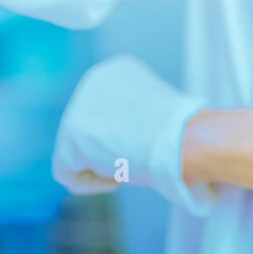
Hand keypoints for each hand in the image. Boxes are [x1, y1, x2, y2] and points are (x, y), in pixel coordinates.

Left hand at [51, 54, 215, 214]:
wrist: (182, 138)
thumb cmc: (183, 133)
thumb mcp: (155, 113)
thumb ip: (133, 118)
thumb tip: (128, 141)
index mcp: (117, 70)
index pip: (107, 112)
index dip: (127, 136)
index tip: (148, 144)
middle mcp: (94, 79)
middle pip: (90, 130)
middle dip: (111, 150)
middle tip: (138, 158)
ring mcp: (78, 105)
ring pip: (79, 152)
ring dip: (105, 165)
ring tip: (132, 162)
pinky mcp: (70, 134)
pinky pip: (69, 171)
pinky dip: (94, 183)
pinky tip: (118, 175)